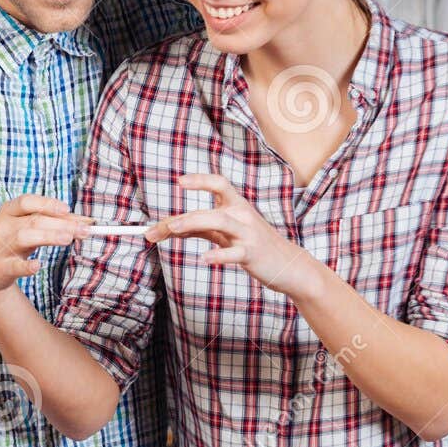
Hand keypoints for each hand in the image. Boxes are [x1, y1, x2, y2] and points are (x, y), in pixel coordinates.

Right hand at [0, 194, 90, 300]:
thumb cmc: (11, 242)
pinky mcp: (0, 268)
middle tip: (85, 230)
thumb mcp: (27, 227)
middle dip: (60, 224)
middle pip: (33, 220)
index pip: (27, 202)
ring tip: (68, 239)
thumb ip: (54, 222)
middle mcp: (2, 227)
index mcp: (8, 212)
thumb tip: (88, 221)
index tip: (67, 209)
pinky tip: (37, 265)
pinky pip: (13, 267)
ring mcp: (0, 248)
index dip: (47, 204)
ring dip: (48, 236)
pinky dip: (25, 266)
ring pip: (25, 237)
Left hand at [146, 173, 321, 296]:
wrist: (289, 265)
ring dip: (193, 223)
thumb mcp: (227, 233)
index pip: (219, 184)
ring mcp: (248, 235)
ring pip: (220, 223)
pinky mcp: (252, 254)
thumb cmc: (253, 246)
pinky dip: (218, 256)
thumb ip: (200, 228)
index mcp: (236, 206)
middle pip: (211, 209)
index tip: (179, 181)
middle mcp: (242, 215)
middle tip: (158, 229)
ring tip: (171, 230)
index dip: (200, 180)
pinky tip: (204, 259)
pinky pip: (233, 253)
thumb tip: (167, 227)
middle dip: (183, 218)